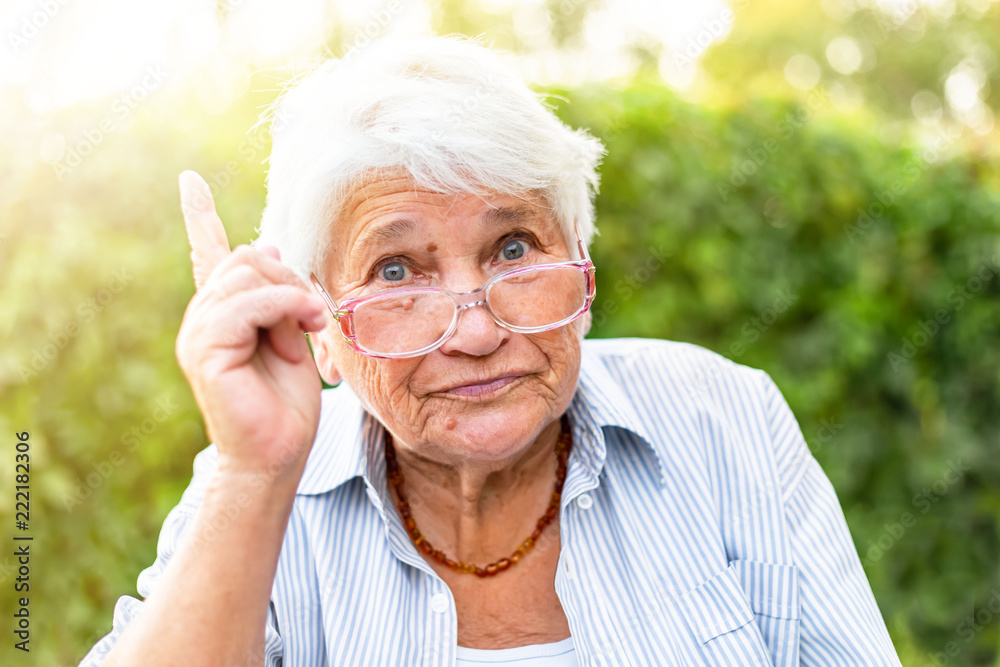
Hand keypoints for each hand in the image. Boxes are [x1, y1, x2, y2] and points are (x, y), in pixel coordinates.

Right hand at [174, 170, 327, 485]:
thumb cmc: (288, 403)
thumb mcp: (293, 335)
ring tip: (310, 327)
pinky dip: (283, 308)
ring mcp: (199, 333)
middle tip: (312, 317)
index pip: (207, 254)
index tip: (190, 180)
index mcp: (224, 313)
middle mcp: (204, 318)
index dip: (199, 216)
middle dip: (289, 278)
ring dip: (291, 295)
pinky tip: (302, 328)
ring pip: (247, 273)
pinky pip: (246, 304)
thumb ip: (280, 295)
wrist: (278, 454)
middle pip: (246, 256)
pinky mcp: (204, 350)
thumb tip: (264, 245)